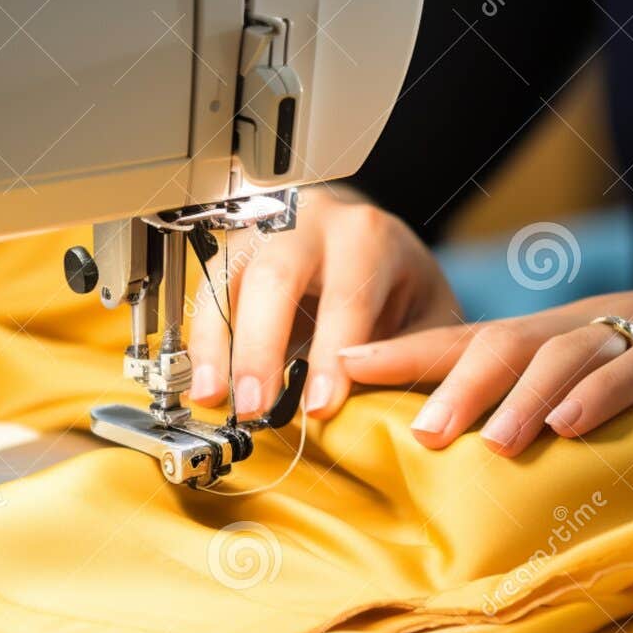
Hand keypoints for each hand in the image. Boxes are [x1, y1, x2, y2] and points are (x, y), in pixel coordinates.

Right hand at [188, 187, 460, 419]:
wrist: (368, 239)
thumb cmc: (400, 283)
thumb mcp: (430, 316)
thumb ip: (409, 358)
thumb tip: (378, 410)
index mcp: (367, 235)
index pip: (347, 297)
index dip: (331, 356)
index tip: (319, 407)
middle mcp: (311, 222)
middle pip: (275, 275)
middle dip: (261, 346)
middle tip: (255, 406)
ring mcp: (264, 231)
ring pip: (229, 277)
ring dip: (215, 343)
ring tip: (212, 396)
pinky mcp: (233, 251)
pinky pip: (207, 290)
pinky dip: (202, 339)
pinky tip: (203, 378)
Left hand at [339, 267, 632, 454]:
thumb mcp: (607, 390)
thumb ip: (549, 419)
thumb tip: (472, 476)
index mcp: (555, 339)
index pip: (467, 340)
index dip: (404, 353)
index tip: (340, 371)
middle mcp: (586, 329)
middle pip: (505, 343)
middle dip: (453, 382)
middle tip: (413, 432)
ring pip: (565, 353)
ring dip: (520, 397)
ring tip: (485, 442)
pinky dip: (603, 392)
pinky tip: (571, 424)